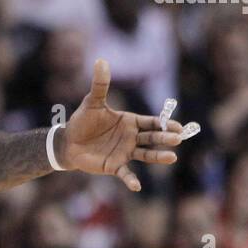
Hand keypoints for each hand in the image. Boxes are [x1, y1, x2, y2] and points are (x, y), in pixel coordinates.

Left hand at [61, 59, 187, 191]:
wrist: (68, 142)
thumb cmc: (82, 121)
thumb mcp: (92, 102)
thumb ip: (100, 84)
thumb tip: (100, 60)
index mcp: (130, 122)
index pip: (151, 122)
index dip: (163, 124)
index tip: (177, 125)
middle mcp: (132, 138)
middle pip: (152, 138)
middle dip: (165, 138)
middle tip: (178, 138)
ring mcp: (125, 152)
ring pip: (145, 155)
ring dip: (158, 156)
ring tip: (172, 158)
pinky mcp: (115, 166)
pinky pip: (125, 173)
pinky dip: (131, 180)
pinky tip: (137, 186)